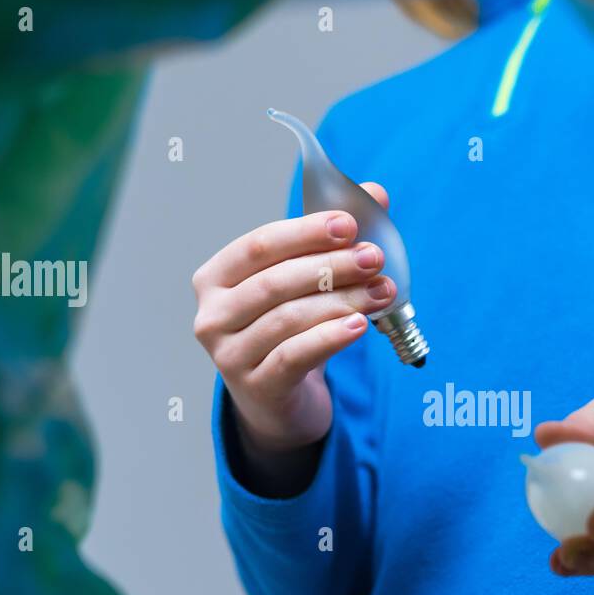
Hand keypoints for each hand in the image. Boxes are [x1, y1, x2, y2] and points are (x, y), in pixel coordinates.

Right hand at [191, 183, 394, 460]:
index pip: (259, 245)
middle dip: (331, 266)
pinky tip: (359, 326)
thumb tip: (375, 194)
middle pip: (275, 281)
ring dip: (341, 301)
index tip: (350, 224)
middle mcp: (213, 314)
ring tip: (381, 292)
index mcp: (216, 277)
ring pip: (288, 318)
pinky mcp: (256, 386)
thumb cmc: (289, 331)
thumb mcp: (308, 283)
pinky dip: (330, 337)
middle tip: (374, 258)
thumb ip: (335, 239)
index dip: (305, 231)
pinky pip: (295, 355)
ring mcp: (230, 354)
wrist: (280, 400)